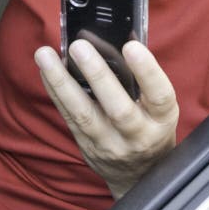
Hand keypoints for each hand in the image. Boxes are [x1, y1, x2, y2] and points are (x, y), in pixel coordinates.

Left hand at [34, 40, 178, 198]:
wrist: (139, 174)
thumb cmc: (150, 126)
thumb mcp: (159, 107)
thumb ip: (144, 78)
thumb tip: (123, 35)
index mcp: (162, 119)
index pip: (159, 95)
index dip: (147, 71)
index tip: (131, 46)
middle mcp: (138, 135)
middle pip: (118, 108)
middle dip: (97, 75)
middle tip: (79, 46)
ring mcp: (110, 144)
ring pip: (84, 115)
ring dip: (62, 82)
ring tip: (45, 55)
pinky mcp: (86, 146)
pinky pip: (68, 117)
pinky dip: (55, 90)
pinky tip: (46, 70)